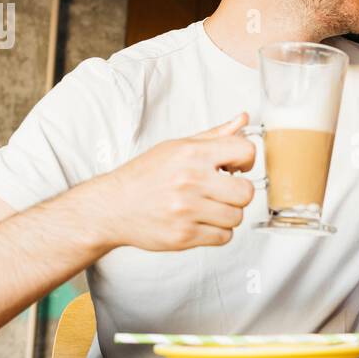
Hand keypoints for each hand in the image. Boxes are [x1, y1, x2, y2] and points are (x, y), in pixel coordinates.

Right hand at [96, 113, 256, 250]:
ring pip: (237, 217)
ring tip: (207, 208)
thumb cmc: (145, 176)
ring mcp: (187, 210)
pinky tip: (200, 222)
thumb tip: (243, 120)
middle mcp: (191, 180)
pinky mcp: (184, 235)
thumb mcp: (177, 147)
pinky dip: (216, 232)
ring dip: (227, 214)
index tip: (237, 167)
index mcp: (191, 154)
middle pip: (246, 192)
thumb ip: (214, 136)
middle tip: (222, 192)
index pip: (245, 151)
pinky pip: (224, 237)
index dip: (246, 161)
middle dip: (238, 193)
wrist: (112, 206)